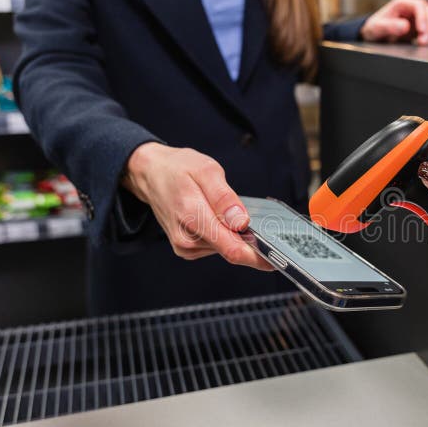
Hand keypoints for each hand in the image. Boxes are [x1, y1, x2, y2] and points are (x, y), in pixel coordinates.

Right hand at [123, 142, 272, 269]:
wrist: (150, 174)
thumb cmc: (177, 169)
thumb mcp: (206, 170)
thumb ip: (225, 198)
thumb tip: (242, 222)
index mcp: (192, 217)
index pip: (233, 249)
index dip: (259, 256)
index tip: (278, 257)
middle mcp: (187, 239)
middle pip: (232, 251)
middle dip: (249, 239)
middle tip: (251, 215)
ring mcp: (186, 247)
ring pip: (225, 249)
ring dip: (234, 235)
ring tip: (226, 210)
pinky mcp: (187, 249)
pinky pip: (216, 246)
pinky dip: (224, 235)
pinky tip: (218, 218)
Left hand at [360, 0, 427, 45]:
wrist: (375, 34)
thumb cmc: (374, 28)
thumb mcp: (376, 28)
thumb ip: (389, 26)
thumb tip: (405, 26)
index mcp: (402, 2)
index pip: (419, 5)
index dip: (423, 17)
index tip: (421, 31)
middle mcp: (413, 6)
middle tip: (422, 42)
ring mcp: (419, 14)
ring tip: (424, 43)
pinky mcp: (423, 23)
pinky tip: (427, 43)